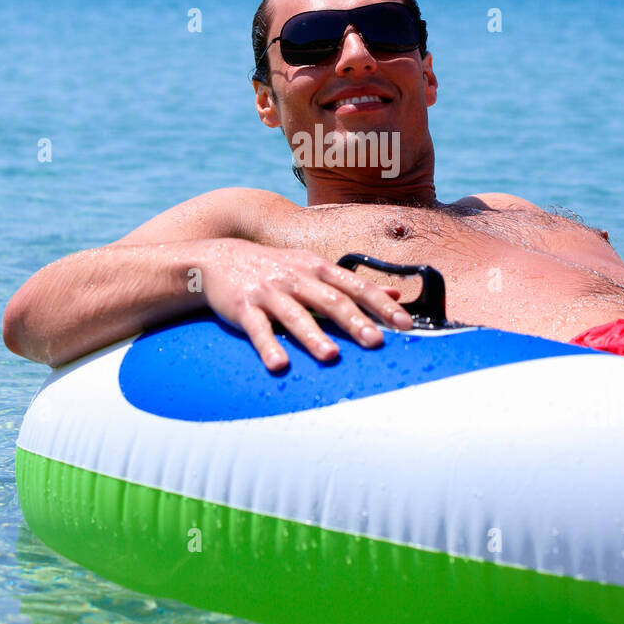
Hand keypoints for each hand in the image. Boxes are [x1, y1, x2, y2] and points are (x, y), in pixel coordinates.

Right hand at [198, 239, 412, 370]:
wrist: (219, 258)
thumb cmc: (275, 268)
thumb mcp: (314, 268)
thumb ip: (353, 283)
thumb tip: (395, 292)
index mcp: (318, 268)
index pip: (356, 286)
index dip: (381, 305)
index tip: (405, 324)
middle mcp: (297, 278)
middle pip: (330, 300)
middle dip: (354, 321)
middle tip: (376, 342)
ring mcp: (269, 292)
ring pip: (295, 315)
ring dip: (313, 336)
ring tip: (331, 356)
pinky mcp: (243, 307)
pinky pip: (258, 330)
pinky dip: (268, 347)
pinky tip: (279, 365)